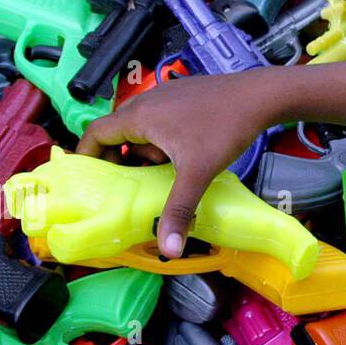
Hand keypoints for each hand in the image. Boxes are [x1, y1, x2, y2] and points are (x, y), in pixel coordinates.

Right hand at [76, 72, 275, 257]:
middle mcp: (145, 102)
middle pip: (117, 134)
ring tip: (166, 172)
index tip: (89, 179)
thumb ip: (179, 210)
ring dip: (146, 153)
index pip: (95, 133)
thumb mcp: (197, 173)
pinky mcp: (181, 98)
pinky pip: (159, 122)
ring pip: (141, 129)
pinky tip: (183, 156)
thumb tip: (169, 248)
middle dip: (123, 161)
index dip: (87, 156)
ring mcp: (164, 97)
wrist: (257, 96)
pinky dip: (162, 141)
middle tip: (134, 185)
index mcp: (138, 116)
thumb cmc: (224, 127)